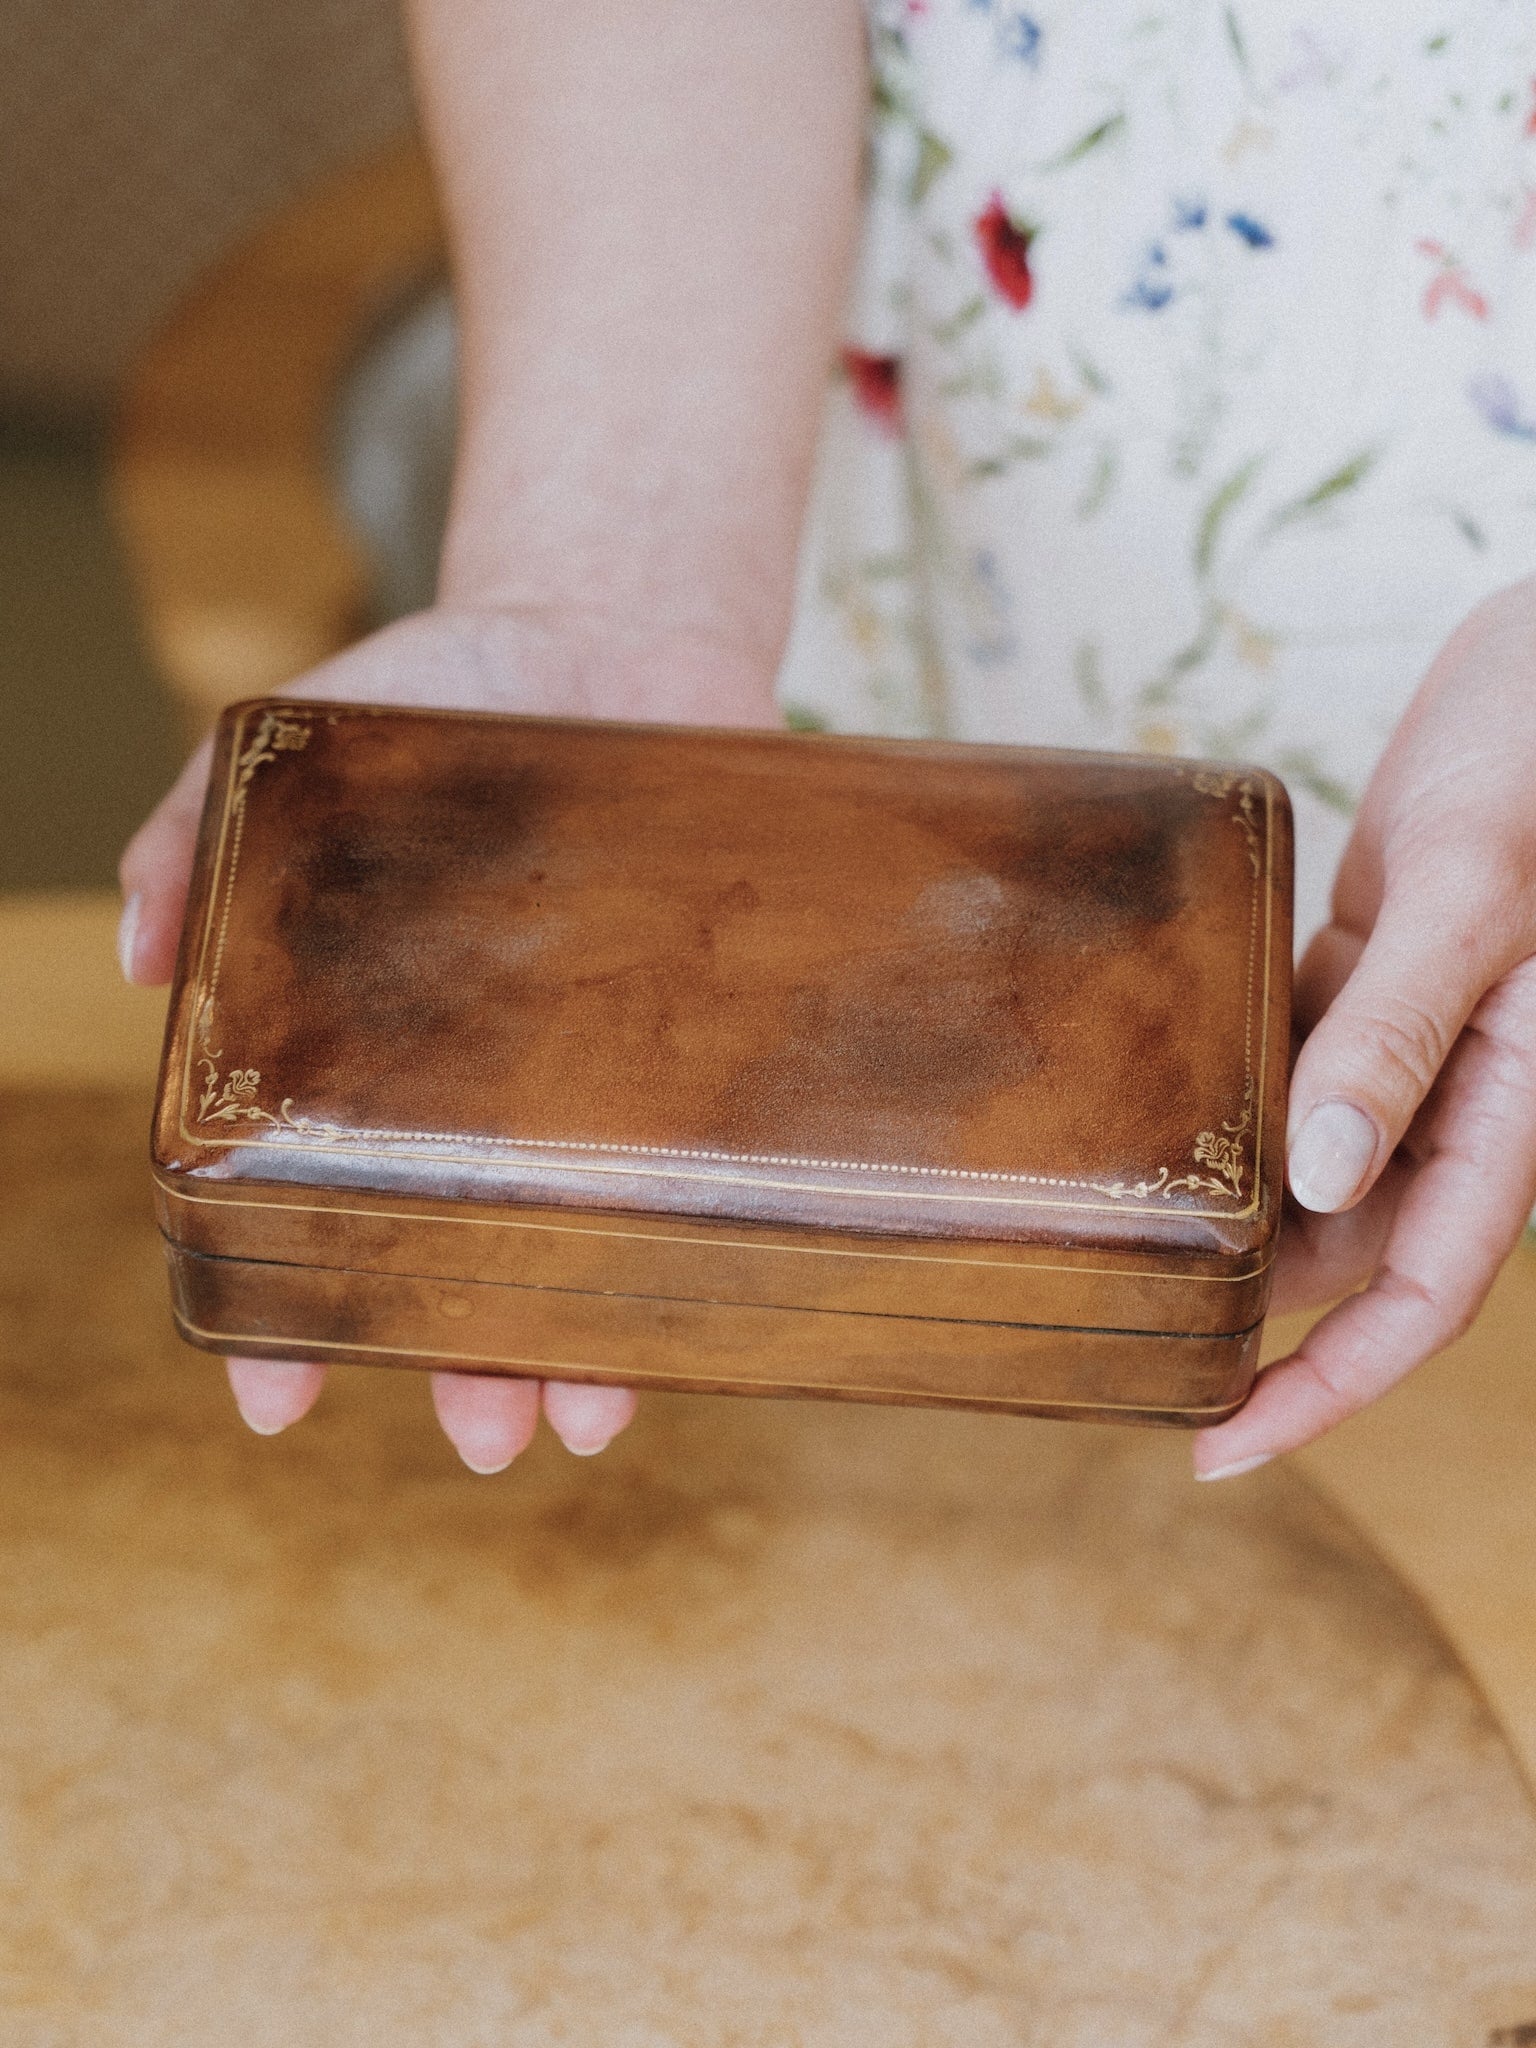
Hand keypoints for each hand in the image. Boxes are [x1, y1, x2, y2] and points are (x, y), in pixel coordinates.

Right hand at [120, 603, 779, 1470]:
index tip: (279, 1399)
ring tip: (595, 1414)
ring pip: (591, 1244)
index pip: (317, 1212)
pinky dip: (715, 1231)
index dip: (291, 1318)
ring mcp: (600, 1076)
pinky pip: (712, 1160)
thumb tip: (139, 957)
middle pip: (467, 1263)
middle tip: (483, 1436)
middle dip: (468, 1365)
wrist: (617, 630)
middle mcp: (487, 1091)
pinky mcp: (708, 1040)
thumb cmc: (439, 691)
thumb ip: (197, 834)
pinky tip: (723, 1286)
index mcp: (373, 1053)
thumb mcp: (294, 746)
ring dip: (590, 1344)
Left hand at [1195, 575, 1535, 1478]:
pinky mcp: (1371, 967)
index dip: (1328, 1385)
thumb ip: (1399, 1036)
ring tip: (1119, 1229)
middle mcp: (1463, 1088)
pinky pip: (1295, 1058)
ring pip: (1317, 1155)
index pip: (1422, 1292)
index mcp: (1518, 1103)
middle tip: (1124, 1332)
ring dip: (1236, 1193)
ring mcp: (1414, 1032)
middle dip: (1255, 1298)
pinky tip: (1153, 1088)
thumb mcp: (1477, 899)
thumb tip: (1319, 1183)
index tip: (1218, 1445)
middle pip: (1352, 1240)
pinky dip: (1235, 1082)